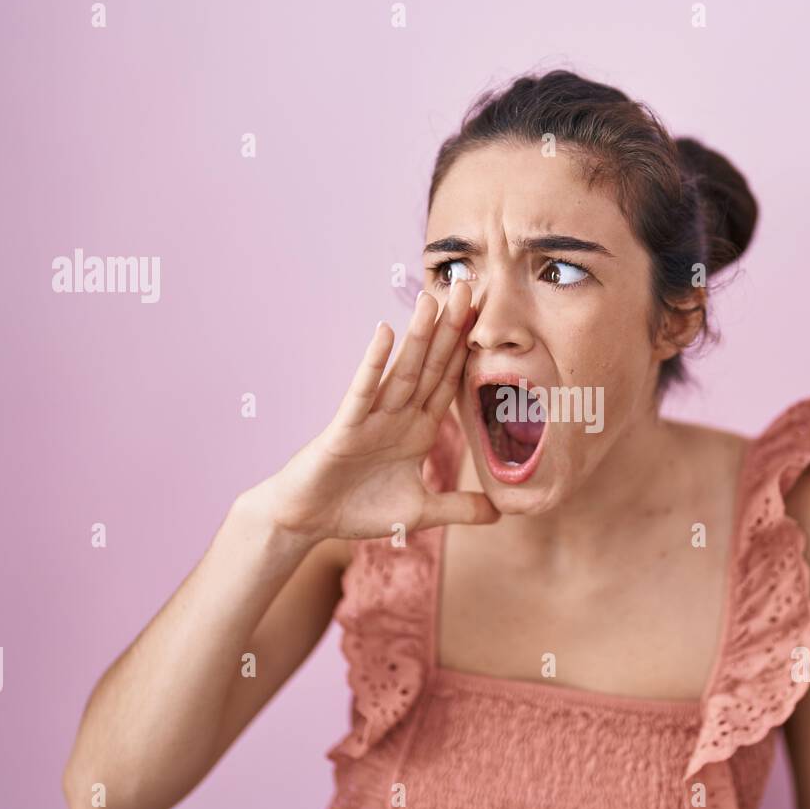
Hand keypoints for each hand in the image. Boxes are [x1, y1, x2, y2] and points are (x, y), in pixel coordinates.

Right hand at [252, 278, 497, 542]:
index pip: (449, 383)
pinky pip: (362, 393)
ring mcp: (371, 419)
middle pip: (431, 367)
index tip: (489, 319)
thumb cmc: (358, 509)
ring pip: (402, 372)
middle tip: (469, 287)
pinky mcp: (344, 429)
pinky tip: (385, 334)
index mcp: (419, 429)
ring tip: (434, 299)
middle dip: (451, 330)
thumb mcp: (420, 512)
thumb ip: (459, 507)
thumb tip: (501, 513)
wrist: (308, 521)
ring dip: (418, 336)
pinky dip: (373, 364)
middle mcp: (398, 416)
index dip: (469, 353)